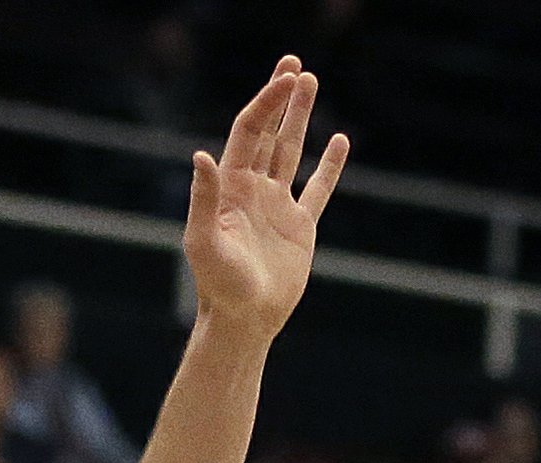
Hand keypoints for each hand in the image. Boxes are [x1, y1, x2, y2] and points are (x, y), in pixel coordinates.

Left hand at [185, 60, 349, 344]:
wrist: (245, 320)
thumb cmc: (219, 285)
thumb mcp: (204, 241)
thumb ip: (203, 198)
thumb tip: (202, 155)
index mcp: (231, 185)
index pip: (248, 132)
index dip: (265, 104)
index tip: (284, 81)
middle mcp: (254, 188)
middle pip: (269, 132)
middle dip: (281, 99)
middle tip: (295, 65)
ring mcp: (278, 206)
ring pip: (292, 152)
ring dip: (300, 118)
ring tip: (310, 83)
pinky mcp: (300, 228)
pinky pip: (318, 190)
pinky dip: (329, 166)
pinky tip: (338, 140)